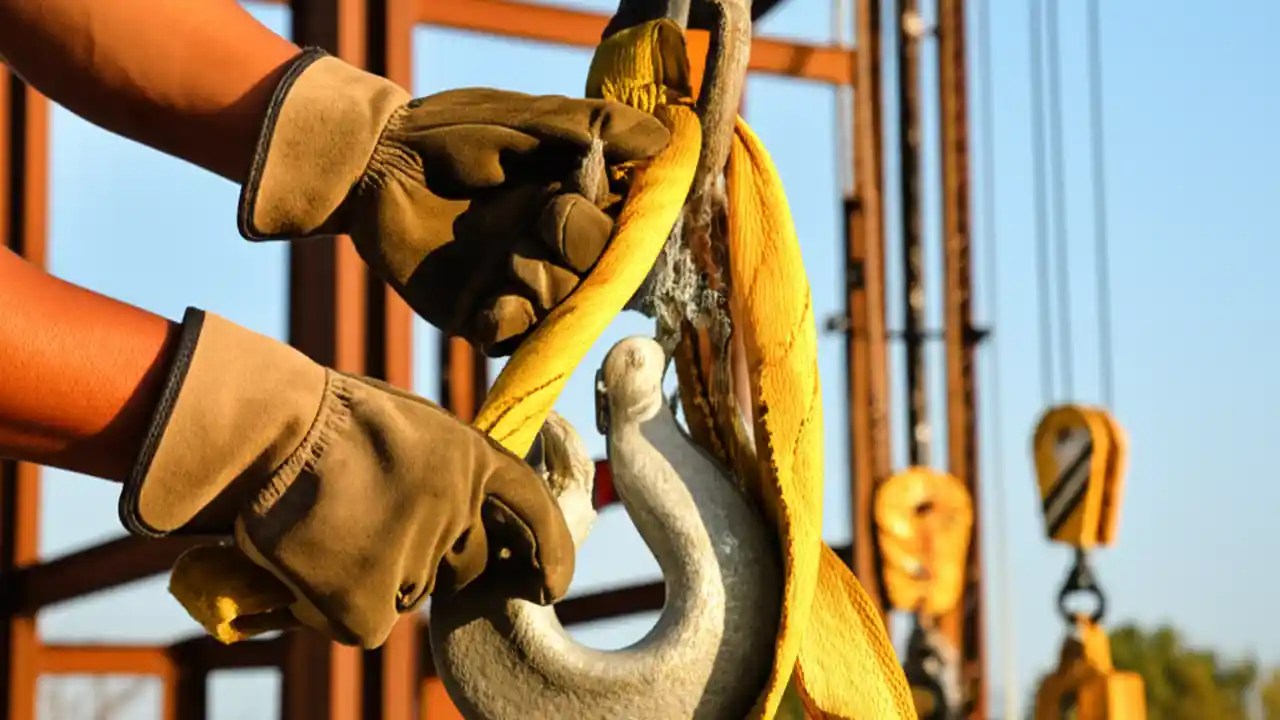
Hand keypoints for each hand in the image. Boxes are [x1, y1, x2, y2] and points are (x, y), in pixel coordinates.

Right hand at [122, 308, 572, 647]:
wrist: (267, 430)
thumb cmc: (316, 416)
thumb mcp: (397, 425)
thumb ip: (430, 471)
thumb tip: (433, 514)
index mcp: (471, 455)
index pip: (533, 509)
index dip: (550, 551)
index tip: (550, 586)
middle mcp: (458, 509)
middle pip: (457, 566)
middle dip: (423, 559)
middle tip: (364, 524)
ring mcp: (418, 558)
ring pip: (402, 591)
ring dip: (367, 575)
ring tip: (322, 525)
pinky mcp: (370, 603)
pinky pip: (361, 623)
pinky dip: (329, 605)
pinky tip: (305, 564)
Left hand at [238, 50, 669, 354]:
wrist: (375, 158)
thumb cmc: (455, 131)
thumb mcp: (533, 120)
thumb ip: (598, 126)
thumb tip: (665, 136)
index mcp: (577, 201)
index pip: (628, 229)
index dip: (629, 226)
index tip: (607, 200)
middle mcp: (554, 246)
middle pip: (602, 274)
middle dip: (583, 248)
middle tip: (549, 216)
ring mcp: (517, 281)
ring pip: (562, 308)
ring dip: (546, 284)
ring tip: (514, 256)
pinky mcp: (476, 312)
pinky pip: (510, 338)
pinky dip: (509, 325)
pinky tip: (493, 309)